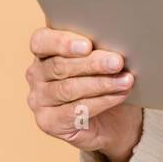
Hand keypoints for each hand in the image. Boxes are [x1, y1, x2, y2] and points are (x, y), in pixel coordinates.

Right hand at [25, 28, 143, 161]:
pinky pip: (75, 110)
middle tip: (117, 62)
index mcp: (44, 50)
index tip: (87, 45)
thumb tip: (115, 38)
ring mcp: (39, 99)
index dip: (63, 42)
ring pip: (69, 89)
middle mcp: (36, 74)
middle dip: (92, 63)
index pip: (41, 41)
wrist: (114, 119)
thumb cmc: (106, 78)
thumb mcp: (103, 58)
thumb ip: (99, 47)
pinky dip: (102, 101)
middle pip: (59, 66)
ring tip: (126, 80)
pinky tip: (119, 95)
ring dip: (101, 83)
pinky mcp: (48, 122)